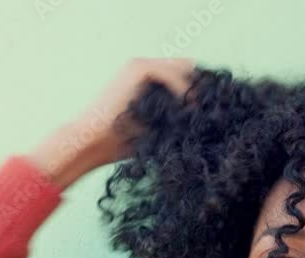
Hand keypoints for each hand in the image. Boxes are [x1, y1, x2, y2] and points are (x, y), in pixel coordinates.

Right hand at [29, 58, 194, 188]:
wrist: (93, 142)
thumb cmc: (123, 143)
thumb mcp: (158, 129)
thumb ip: (178, 117)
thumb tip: (207, 116)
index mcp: (148, 83)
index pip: (184, 77)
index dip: (199, 92)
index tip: (211, 111)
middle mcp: (144, 70)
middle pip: (187, 70)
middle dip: (199, 88)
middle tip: (210, 111)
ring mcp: (140, 66)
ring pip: (183, 69)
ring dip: (193, 90)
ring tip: (199, 113)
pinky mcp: (138, 68)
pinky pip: (173, 73)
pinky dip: (183, 89)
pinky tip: (186, 107)